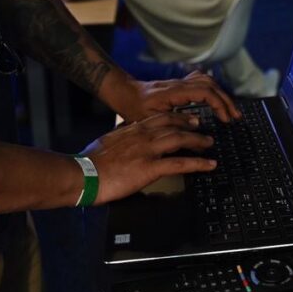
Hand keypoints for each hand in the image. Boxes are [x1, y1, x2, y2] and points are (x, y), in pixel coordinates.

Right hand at [80, 112, 215, 204]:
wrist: (83, 174)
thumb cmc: (90, 162)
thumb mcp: (107, 141)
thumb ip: (120, 136)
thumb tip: (123, 132)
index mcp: (132, 130)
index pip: (159, 118)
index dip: (177, 117)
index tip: (187, 119)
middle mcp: (142, 136)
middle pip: (173, 125)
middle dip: (191, 126)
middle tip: (202, 129)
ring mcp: (147, 151)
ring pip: (179, 140)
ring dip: (198, 141)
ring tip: (209, 143)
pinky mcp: (150, 168)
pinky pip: (180, 163)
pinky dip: (198, 163)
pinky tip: (209, 165)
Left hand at [128, 71, 241, 122]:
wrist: (124, 93)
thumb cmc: (133, 108)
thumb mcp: (150, 121)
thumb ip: (172, 127)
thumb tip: (197, 134)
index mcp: (173, 92)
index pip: (204, 92)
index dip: (219, 104)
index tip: (226, 119)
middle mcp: (179, 84)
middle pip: (210, 85)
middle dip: (226, 100)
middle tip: (235, 117)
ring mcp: (180, 82)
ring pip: (207, 80)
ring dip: (221, 93)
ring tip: (229, 109)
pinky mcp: (179, 84)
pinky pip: (200, 80)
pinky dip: (212, 88)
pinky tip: (216, 99)